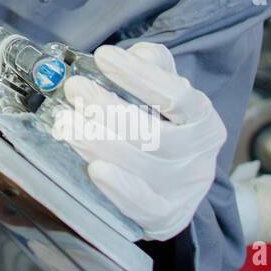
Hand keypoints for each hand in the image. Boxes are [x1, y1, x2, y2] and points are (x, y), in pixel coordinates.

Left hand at [52, 42, 226, 240]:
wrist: (177, 184)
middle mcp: (199, 156)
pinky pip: (142, 205)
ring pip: (142, 166)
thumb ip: (154, 67)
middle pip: (154, 134)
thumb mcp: (165, 93)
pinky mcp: (164, 216)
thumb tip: (136, 53)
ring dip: (99, 142)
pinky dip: (118, 187)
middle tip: (74, 88)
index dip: (138, 76)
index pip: (176, 96)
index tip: (103, 57)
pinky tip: (95, 169)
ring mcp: (183, 189)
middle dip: (107, 108)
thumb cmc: (164, 127)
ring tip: (67, 122)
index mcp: (203, 119)